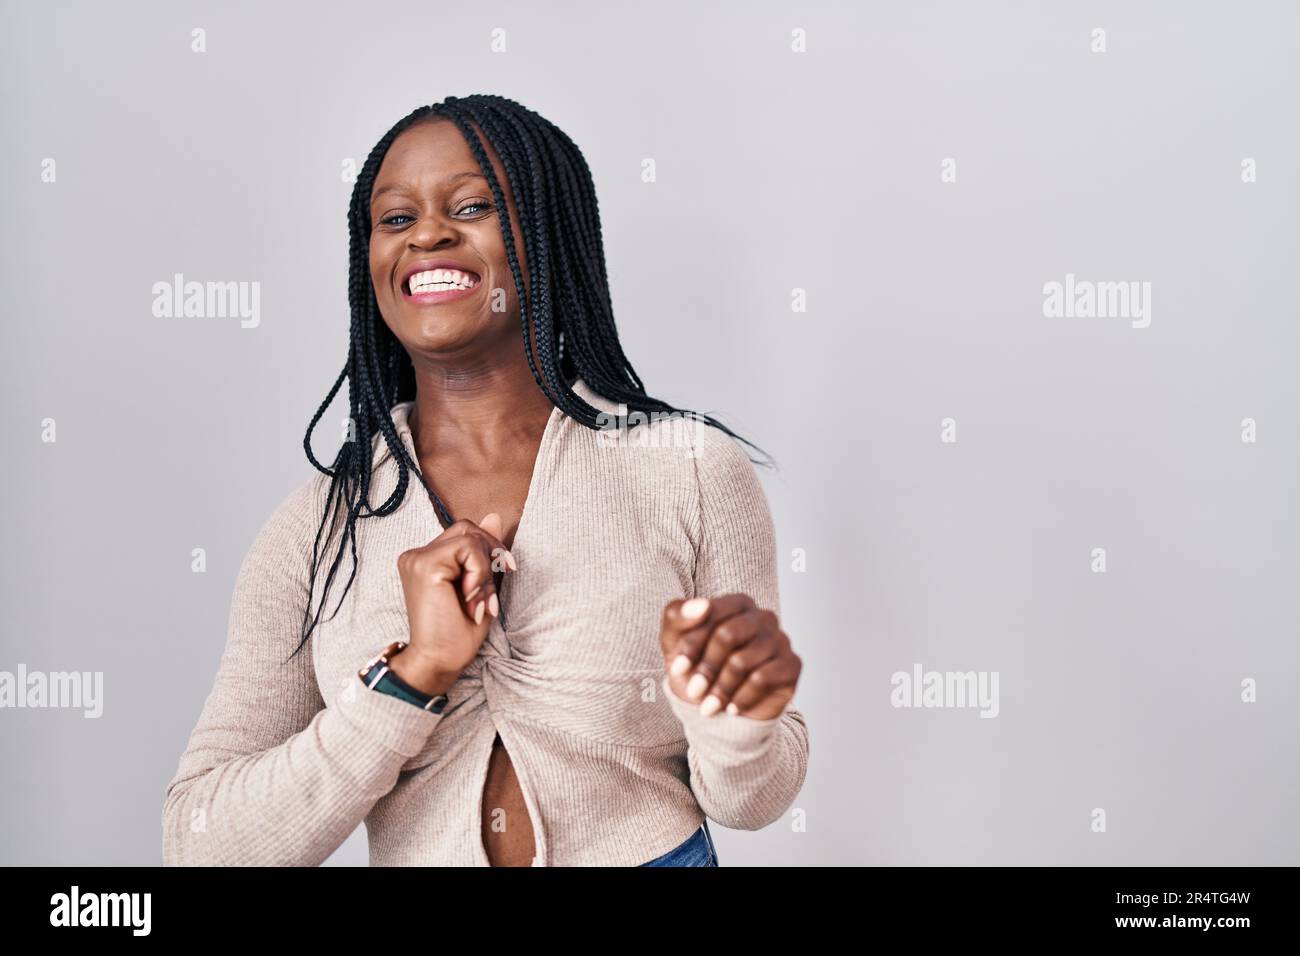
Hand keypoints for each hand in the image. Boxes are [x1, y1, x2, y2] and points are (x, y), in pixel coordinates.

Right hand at [391, 512, 516, 694]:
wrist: (439, 661)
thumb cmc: (458, 632)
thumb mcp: (481, 586)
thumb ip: (484, 552)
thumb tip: (494, 516)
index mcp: (427, 559)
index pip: (465, 533)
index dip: (489, 549)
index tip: (504, 573)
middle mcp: (417, 555)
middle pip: (468, 528)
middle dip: (490, 556)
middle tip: (490, 594)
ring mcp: (417, 557)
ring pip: (469, 536)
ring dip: (485, 571)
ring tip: (479, 602)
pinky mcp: (424, 564)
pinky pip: (467, 547)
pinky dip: (480, 572)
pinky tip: (471, 598)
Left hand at [659, 593, 800, 719]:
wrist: (721, 712)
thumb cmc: (697, 670)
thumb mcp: (674, 643)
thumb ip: (677, 616)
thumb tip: (701, 605)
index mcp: (737, 604)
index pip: (711, 613)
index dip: (691, 644)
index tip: (677, 669)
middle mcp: (762, 617)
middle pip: (727, 635)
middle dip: (706, 668)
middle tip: (694, 692)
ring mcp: (780, 639)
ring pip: (743, 661)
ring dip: (720, 689)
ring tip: (709, 706)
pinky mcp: (792, 665)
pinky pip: (763, 679)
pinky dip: (741, 698)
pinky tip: (732, 708)